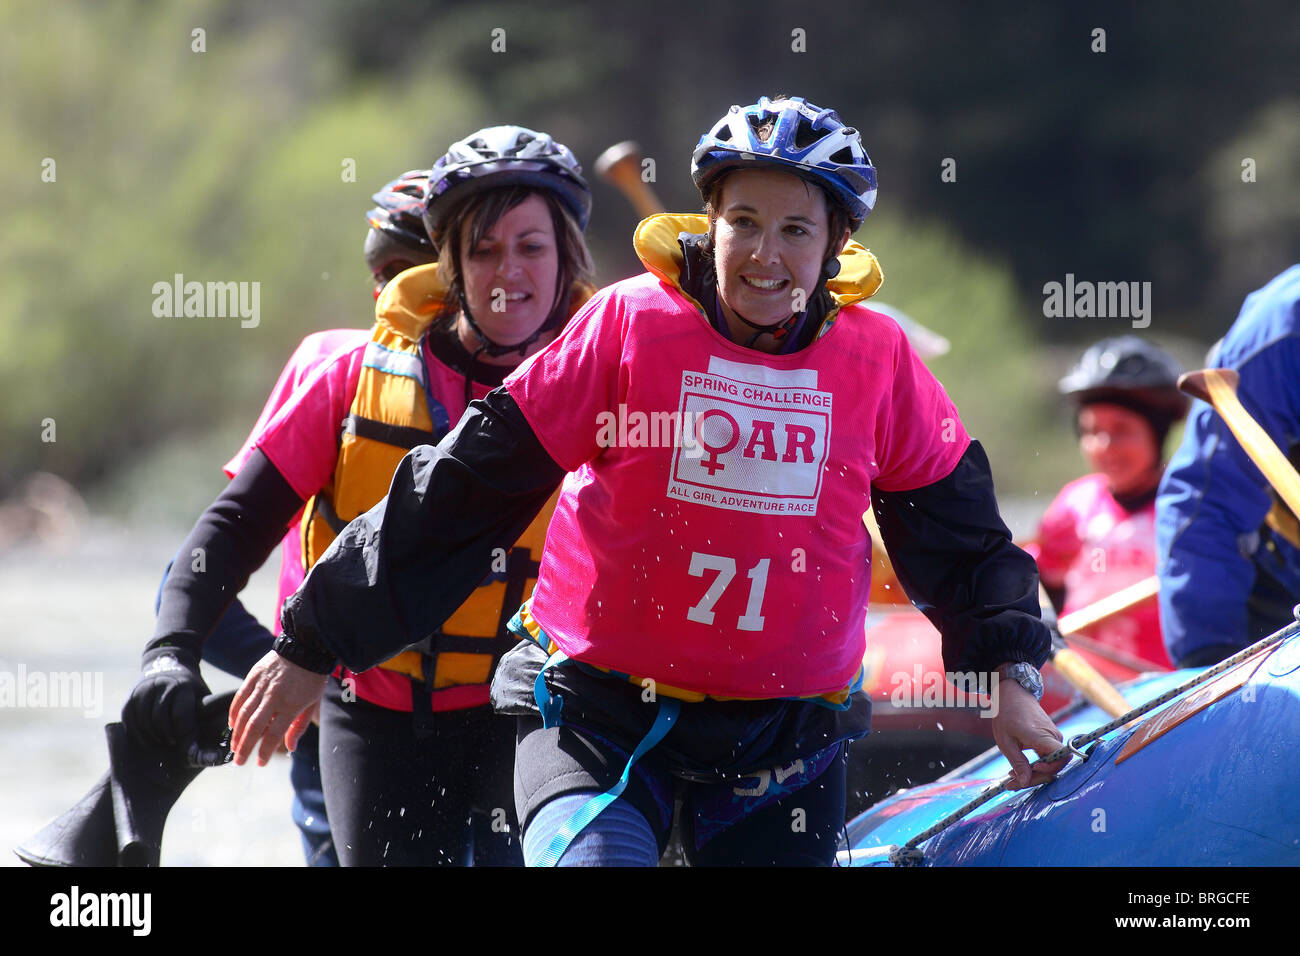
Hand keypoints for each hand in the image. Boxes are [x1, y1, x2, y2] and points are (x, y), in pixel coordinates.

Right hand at [122, 647, 210, 747]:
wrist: (169, 666)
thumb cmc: (190, 690)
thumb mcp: (202, 697)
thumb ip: (205, 717)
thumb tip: (215, 750)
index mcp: (183, 686)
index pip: (180, 716)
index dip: (184, 736)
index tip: (189, 748)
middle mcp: (161, 685)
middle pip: (160, 720)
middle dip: (167, 736)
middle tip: (173, 744)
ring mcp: (143, 690)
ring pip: (143, 721)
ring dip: (152, 737)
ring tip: (161, 742)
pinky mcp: (130, 697)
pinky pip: (129, 720)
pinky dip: (137, 733)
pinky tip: (146, 740)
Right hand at [229, 651, 326, 766]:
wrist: (306, 647)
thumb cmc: (312, 678)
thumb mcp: (313, 703)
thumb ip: (299, 726)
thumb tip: (290, 748)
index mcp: (291, 705)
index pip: (274, 734)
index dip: (265, 751)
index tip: (259, 763)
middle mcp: (274, 697)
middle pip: (255, 727)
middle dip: (245, 747)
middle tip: (238, 762)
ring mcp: (262, 686)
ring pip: (244, 714)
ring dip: (237, 733)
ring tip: (234, 747)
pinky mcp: (253, 675)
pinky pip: (240, 697)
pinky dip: (234, 712)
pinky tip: (232, 725)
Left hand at [990, 679, 1067, 789]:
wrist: (1012, 694)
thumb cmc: (1007, 714)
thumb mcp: (1006, 741)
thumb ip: (1018, 762)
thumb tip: (1025, 782)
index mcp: (1043, 736)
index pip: (1061, 759)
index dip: (1049, 770)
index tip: (1031, 770)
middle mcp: (1053, 738)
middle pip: (1053, 767)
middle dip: (1034, 778)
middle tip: (1011, 783)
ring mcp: (1053, 739)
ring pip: (1050, 765)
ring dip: (1032, 774)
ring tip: (1011, 777)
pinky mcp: (1049, 740)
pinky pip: (1046, 758)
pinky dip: (1034, 767)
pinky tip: (1017, 770)